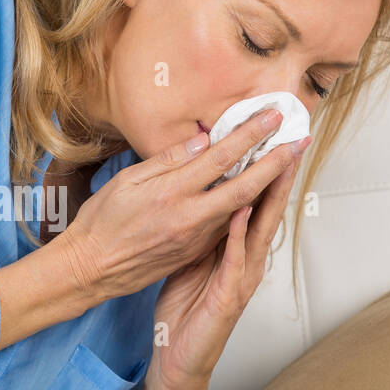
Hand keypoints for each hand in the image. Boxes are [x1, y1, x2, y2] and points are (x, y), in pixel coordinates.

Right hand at [58, 106, 308, 309]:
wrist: (90, 270)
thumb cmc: (100, 224)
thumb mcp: (126, 182)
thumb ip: (166, 161)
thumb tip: (201, 143)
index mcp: (171, 194)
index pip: (222, 158)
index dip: (251, 135)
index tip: (272, 119)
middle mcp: (189, 217)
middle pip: (245, 185)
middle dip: (277, 162)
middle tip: (299, 141)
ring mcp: (195, 239)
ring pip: (241, 208)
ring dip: (267, 185)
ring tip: (285, 163)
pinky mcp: (194, 253)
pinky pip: (226, 226)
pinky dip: (246, 206)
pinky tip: (256, 192)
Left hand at [146, 142, 301, 389]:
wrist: (178, 357)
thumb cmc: (185, 309)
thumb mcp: (194, 259)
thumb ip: (204, 229)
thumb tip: (204, 195)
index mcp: (237, 249)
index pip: (256, 202)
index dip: (265, 170)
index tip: (270, 136)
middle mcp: (247, 261)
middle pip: (268, 210)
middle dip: (280, 174)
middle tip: (292, 139)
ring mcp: (241, 279)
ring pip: (261, 231)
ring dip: (271, 197)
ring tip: (279, 164)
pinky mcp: (229, 298)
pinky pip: (235, 261)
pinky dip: (239, 236)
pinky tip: (242, 213)